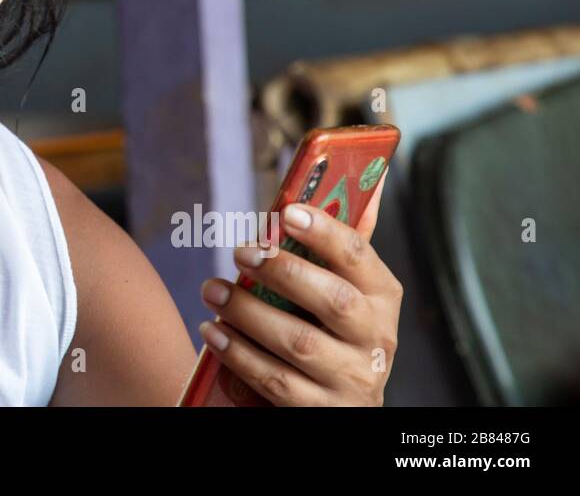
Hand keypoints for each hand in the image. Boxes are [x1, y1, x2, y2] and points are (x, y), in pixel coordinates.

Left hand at [196, 177, 402, 405]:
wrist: (346, 407)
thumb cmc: (338, 331)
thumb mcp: (351, 292)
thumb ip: (343, 247)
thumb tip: (357, 183)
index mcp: (382, 297)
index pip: (359, 257)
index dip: (324, 232)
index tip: (287, 211)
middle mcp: (375, 339)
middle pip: (332, 300)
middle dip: (282, 271)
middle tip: (240, 250)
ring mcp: (352, 379)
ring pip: (298, 343)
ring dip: (247, 311)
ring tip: (211, 289)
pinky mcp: (323, 410)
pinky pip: (276, 381)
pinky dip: (239, 353)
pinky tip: (212, 330)